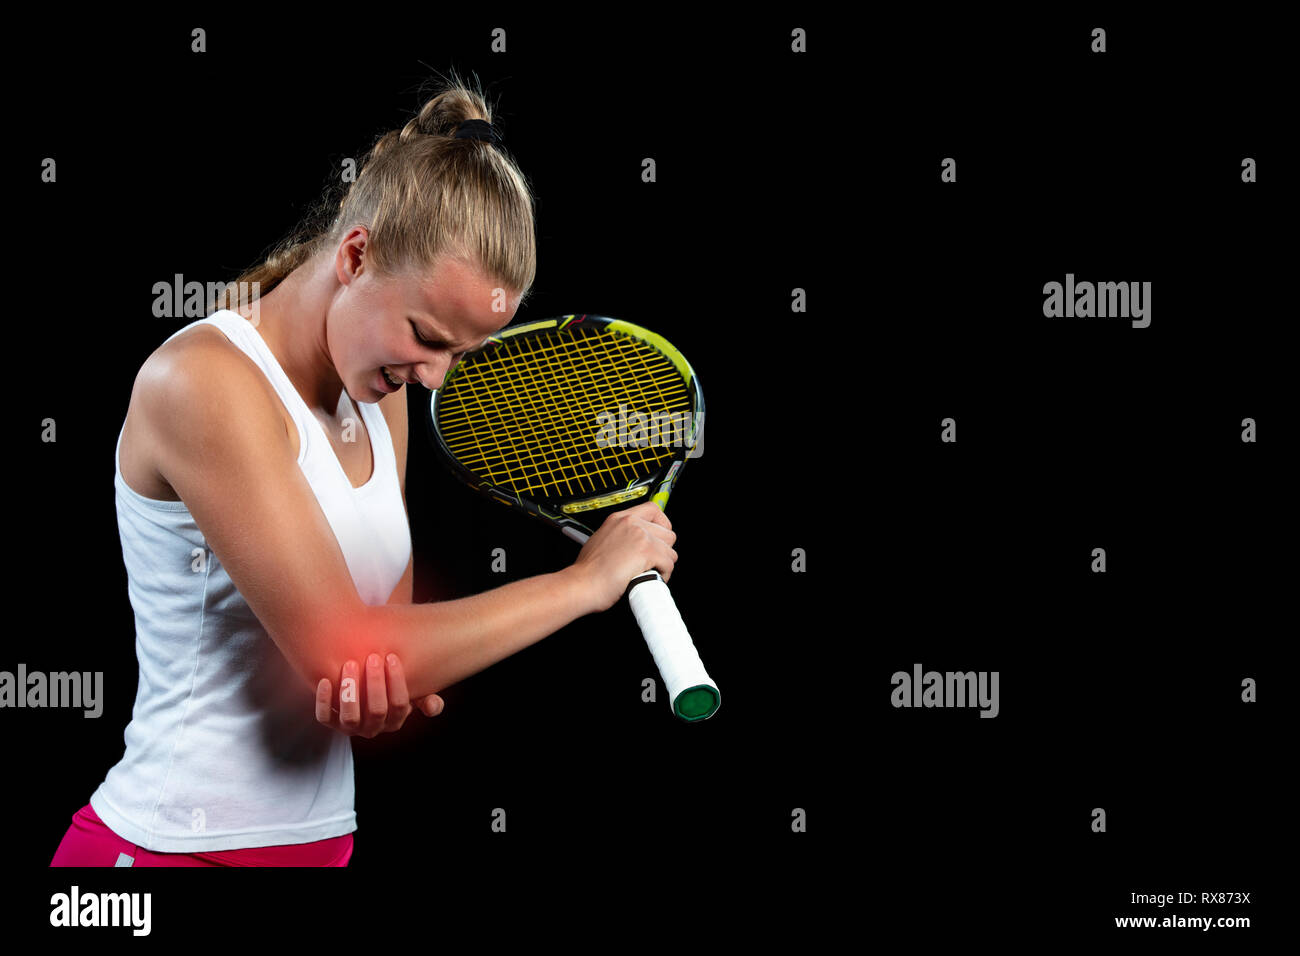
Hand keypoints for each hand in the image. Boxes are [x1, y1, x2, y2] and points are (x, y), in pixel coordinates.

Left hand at [315, 653, 444, 737]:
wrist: (359, 691)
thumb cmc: (387, 688)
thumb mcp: (410, 693)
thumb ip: (425, 698)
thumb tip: (434, 706)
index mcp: (394, 721)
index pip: (400, 705)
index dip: (396, 681)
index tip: (391, 657)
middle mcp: (372, 728)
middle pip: (377, 711)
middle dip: (375, 683)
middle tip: (373, 657)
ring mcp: (350, 727)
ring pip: (350, 717)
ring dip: (351, 691)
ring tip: (350, 664)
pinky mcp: (330, 722)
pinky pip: (324, 717)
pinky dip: (323, 700)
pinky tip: (325, 680)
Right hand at [569, 501, 677, 612]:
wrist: (582, 584)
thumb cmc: (587, 571)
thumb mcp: (601, 541)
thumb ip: (621, 537)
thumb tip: (634, 546)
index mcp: (619, 519)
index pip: (653, 509)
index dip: (662, 525)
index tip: (659, 537)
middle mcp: (631, 523)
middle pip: (667, 533)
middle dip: (663, 550)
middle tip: (651, 562)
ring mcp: (640, 536)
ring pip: (670, 551)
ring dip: (663, 565)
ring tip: (647, 573)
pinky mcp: (647, 552)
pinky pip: (669, 564)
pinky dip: (663, 576)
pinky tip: (648, 580)